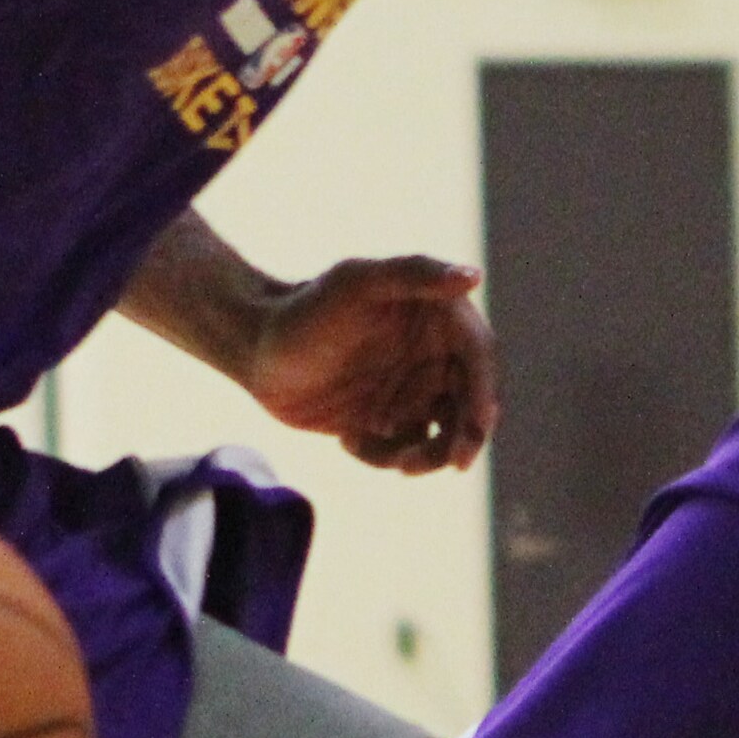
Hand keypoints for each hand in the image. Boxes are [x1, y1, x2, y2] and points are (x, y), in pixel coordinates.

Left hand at [242, 255, 498, 473]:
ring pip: (444, 433)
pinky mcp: (385, 421)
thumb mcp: (356, 284)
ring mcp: (410, 390)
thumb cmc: (305, 309)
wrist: (253, 348)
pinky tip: (351, 440)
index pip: (479, 356)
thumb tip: (473, 276)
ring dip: (430, 454)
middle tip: (450, 463)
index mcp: (437, 318)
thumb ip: (414, 274)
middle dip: (464, 437)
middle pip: (470, 402)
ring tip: (400, 463)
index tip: (478, 425)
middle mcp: (431, 355)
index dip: (486, 391)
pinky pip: (404, 449)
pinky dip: (388, 455)